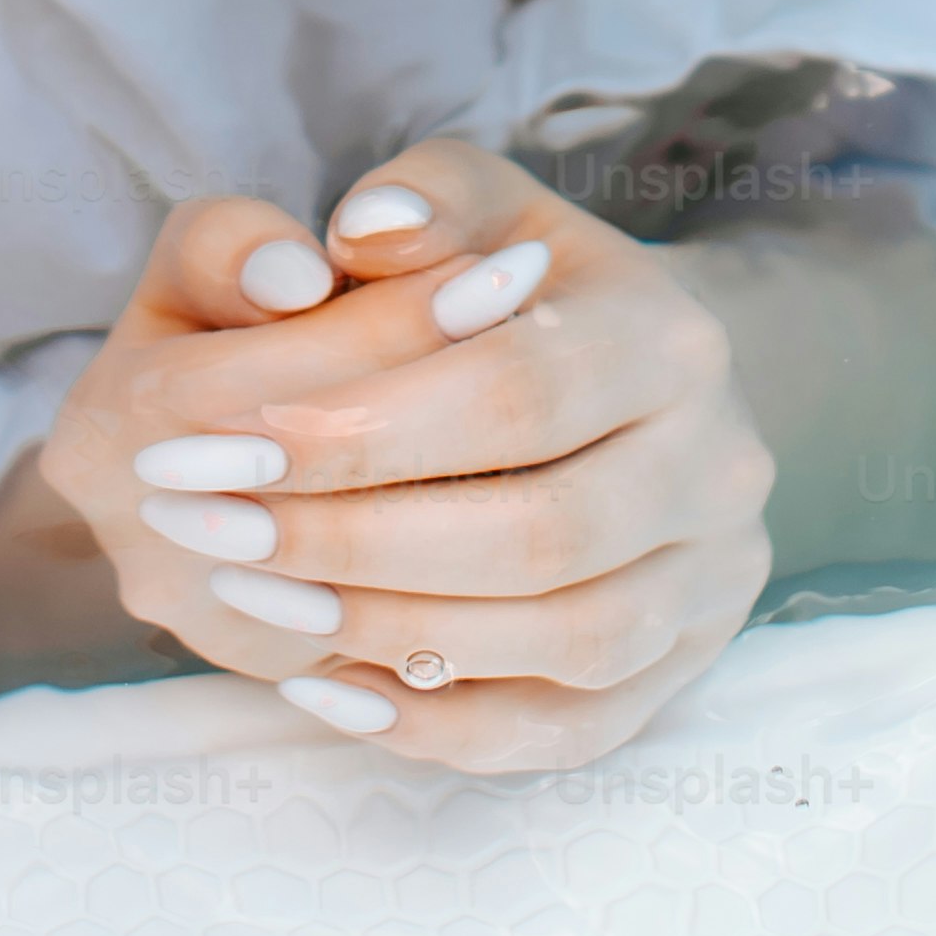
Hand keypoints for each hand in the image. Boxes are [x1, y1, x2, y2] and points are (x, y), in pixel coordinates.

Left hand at [40, 137, 773, 774]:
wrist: (638, 385)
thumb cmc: (521, 288)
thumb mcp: (477, 206)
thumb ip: (417, 201)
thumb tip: (362, 229)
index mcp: (671, 336)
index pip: (520, 392)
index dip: (372, 425)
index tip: (240, 440)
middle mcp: (719, 465)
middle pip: (542, 533)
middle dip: (358, 541)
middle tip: (216, 533)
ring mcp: (711, 583)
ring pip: (565, 643)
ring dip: (392, 633)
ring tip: (258, 597)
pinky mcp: (680, 673)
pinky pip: (566, 733)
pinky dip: (441, 725)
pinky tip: (329, 686)